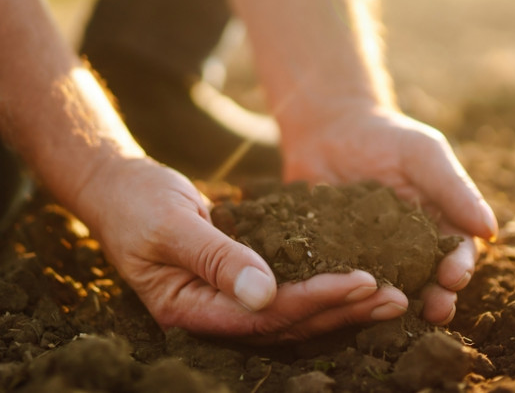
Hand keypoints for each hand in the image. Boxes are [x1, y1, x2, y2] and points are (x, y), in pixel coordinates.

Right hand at [74, 156, 408, 341]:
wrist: (118, 189)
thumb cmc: (137, 201)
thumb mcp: (171, 223)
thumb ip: (216, 259)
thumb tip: (264, 295)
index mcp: (188, 311)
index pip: (264, 317)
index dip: (315, 301)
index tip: (362, 281)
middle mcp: (211, 317)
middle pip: (286, 325)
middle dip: (342, 312)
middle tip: (396, 298)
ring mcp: (225, 304)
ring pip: (292, 316)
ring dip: (341, 308)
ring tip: (391, 297)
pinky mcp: (238, 286)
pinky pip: (287, 296)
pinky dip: (323, 290)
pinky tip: (359, 283)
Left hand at [281, 107, 497, 323]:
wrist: (330, 127)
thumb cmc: (387, 137)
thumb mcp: (424, 154)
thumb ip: (455, 189)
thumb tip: (490, 230)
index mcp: (438, 226)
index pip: (456, 254)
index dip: (459, 269)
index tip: (454, 278)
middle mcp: (408, 249)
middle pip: (428, 281)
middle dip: (435, 298)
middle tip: (435, 311)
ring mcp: (371, 256)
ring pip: (388, 287)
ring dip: (395, 302)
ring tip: (394, 310)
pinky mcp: (335, 257)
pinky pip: (343, 276)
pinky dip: (347, 287)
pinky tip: (347, 295)